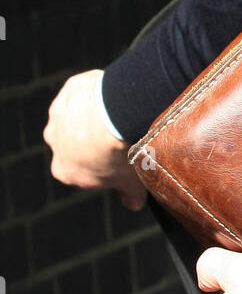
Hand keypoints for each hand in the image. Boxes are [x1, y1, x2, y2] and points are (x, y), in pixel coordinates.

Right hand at [44, 69, 146, 209]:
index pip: (81, 171)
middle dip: (93, 139)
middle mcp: (54, 142)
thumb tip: (135, 204)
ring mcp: (59, 114)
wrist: (115, 118)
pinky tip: (117, 97)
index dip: (101, 166)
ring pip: (78, 114)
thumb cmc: (121, 154)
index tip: (119, 160)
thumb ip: (130, 195)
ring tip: (122, 115)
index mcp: (63, 170)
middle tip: (122, 136)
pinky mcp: (70, 90)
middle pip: (75, 141)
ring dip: (95, 114)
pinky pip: (85, 91)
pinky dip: (98, 93)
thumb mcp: (130, 181)